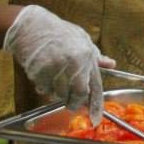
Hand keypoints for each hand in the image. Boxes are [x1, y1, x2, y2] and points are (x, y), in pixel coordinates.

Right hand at [4, 5, 115, 125]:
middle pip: (76, 95)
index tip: (95, 116)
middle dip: (75, 102)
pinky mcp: (38, 72)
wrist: (32, 27)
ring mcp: (54, 68)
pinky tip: (45, 76)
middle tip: (73, 103)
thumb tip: (111, 64)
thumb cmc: (60, 33)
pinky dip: (45, 87)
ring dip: (58, 93)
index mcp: (86, 56)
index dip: (95, 104)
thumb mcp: (83, 40)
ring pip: (59, 94)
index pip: (93, 86)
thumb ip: (96, 56)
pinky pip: (44, 89)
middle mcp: (72, 63)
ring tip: (57, 80)